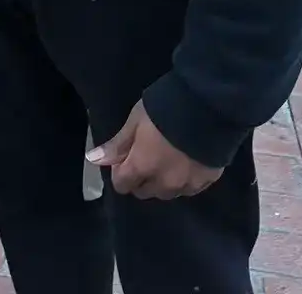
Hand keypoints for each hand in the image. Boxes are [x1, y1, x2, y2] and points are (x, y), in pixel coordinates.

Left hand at [87, 101, 223, 199]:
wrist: (207, 108)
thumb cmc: (164, 109)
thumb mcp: (135, 121)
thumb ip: (117, 145)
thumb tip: (94, 160)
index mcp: (141, 168)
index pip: (122, 185)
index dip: (120, 171)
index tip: (125, 157)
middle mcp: (163, 184)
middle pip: (144, 192)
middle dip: (140, 178)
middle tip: (146, 156)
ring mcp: (186, 186)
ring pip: (166, 193)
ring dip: (161, 182)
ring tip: (167, 159)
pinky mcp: (206, 182)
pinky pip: (188, 189)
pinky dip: (183, 181)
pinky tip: (185, 162)